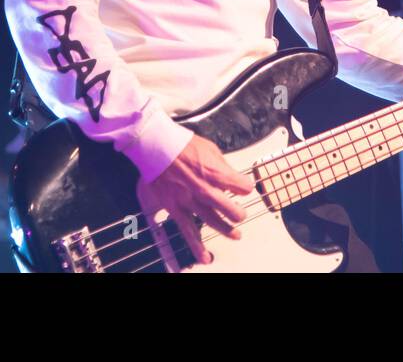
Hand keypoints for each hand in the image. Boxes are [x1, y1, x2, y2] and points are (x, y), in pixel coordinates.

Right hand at [135, 134, 253, 264]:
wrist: (157, 146)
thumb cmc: (183, 144)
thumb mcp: (211, 148)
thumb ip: (222, 166)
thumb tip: (229, 176)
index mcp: (216, 172)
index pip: (243, 187)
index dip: (245, 187)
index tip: (243, 187)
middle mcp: (205, 189)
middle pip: (231, 209)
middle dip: (238, 213)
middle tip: (240, 213)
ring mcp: (190, 201)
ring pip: (213, 222)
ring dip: (227, 230)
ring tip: (236, 234)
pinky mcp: (176, 208)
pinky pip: (188, 231)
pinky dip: (197, 246)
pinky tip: (206, 257)